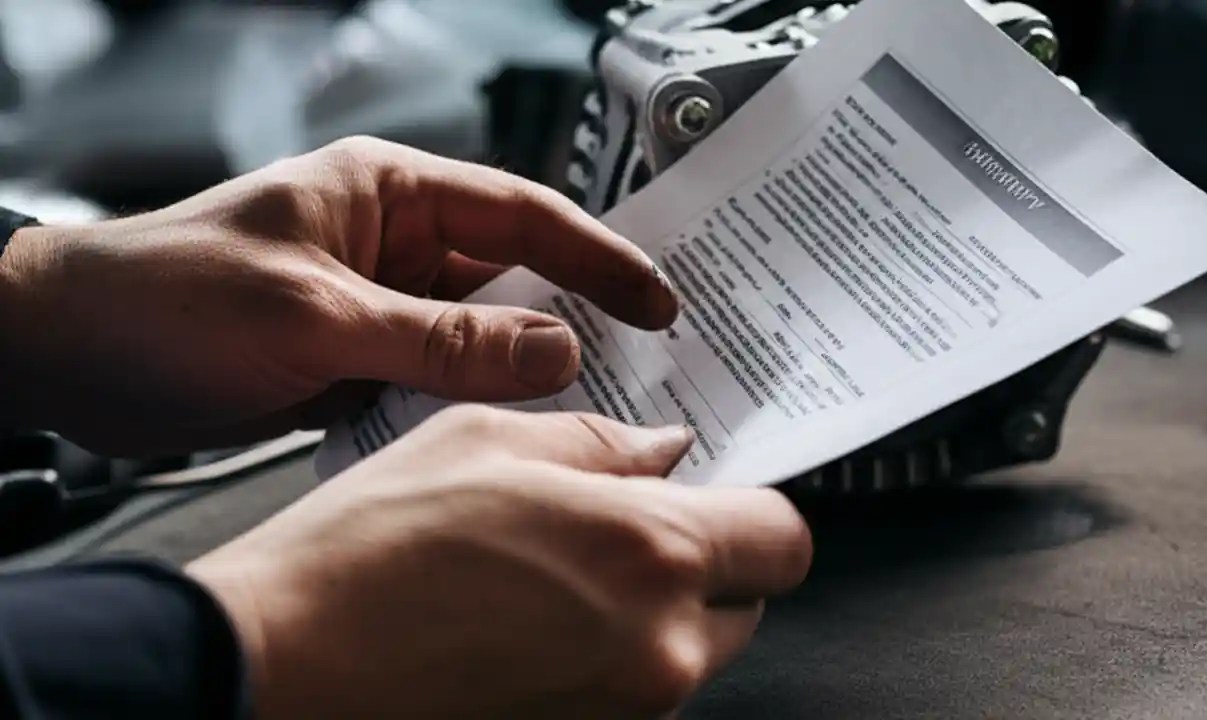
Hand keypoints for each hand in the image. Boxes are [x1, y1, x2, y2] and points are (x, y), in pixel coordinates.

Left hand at [0, 136, 676, 454]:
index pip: (520, 216)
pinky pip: (434, 387)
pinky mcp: (353, 365)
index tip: (657, 301)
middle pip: (509, 284)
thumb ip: (440, 339)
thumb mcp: (315, 315)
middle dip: (570, 326)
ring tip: (583, 422)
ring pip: (476, 345)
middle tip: (644, 373)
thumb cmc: (163, 294)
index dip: (598, 257)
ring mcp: (375, 309)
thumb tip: (555, 349)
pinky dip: (465, 416)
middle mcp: (391, 247)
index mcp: (387, 194)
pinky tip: (497, 447)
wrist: (67, 356)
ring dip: (518, 382)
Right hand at [187, 405, 811, 719]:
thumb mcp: (484, 442)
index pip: (783, 536)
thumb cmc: (364, 556)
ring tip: (552, 573)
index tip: (720, 496)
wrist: (278, 668)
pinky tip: (528, 621)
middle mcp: (657, 647)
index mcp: (648, 551)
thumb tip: (658, 452)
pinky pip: (630, 692)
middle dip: (703, 560)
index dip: (756, 509)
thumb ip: (599, 443)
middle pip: (745, 601)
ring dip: (648, 611)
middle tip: (623, 527)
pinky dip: (604, 656)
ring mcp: (623, 711)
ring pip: (687, 651)